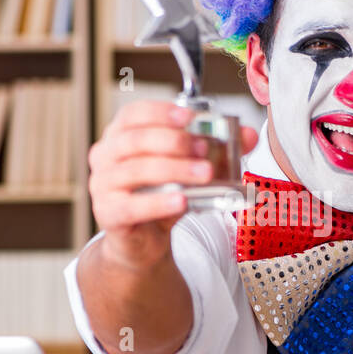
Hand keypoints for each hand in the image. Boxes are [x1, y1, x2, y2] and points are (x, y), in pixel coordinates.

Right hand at [88, 101, 258, 269]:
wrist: (143, 241)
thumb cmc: (161, 195)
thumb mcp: (187, 169)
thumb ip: (217, 149)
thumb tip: (249, 135)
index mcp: (120, 135)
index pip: (134, 114)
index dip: (161, 112)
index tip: (189, 117)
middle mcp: (105, 156)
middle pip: (135, 140)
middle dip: (174, 141)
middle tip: (205, 149)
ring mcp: (102, 185)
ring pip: (136, 170)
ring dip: (174, 169)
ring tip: (205, 174)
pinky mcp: (108, 213)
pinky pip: (132, 206)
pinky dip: (159, 202)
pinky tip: (183, 200)